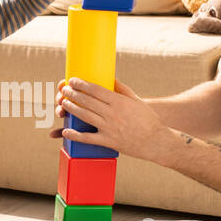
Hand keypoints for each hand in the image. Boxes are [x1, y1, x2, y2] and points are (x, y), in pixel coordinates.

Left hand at [50, 76, 175, 163]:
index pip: (95, 89)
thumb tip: (111, 78)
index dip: (81, 84)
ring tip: (64, 103)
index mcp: (119, 101)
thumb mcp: (136, 101)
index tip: (73, 80)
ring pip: (85, 116)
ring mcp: (109, 128)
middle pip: (87, 101)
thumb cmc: (148, 120)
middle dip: (73, 94)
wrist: (156, 141)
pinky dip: (75, 135)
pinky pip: (88, 138)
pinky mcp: (108, 141)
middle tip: (64, 90)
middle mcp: (113, 113)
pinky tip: (66, 131)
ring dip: (71, 108)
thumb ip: (122, 89)